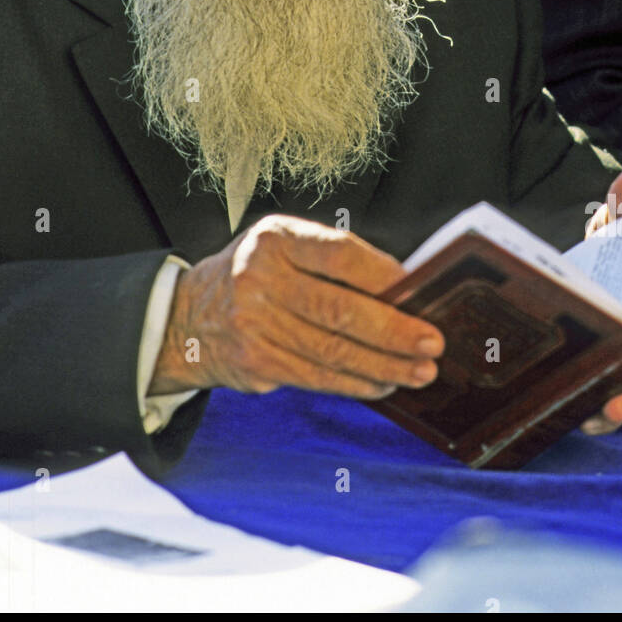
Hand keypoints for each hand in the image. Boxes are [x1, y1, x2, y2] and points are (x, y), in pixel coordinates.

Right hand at [150, 215, 445, 399]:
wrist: (189, 315)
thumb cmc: (255, 274)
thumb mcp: (283, 247)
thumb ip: (332, 261)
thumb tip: (403, 291)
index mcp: (276, 238)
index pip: (340, 254)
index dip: (384, 276)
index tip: (420, 292)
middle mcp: (260, 279)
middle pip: (340, 310)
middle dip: (395, 332)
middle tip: (433, 343)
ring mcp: (255, 325)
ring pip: (333, 351)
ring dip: (384, 365)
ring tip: (420, 372)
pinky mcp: (256, 363)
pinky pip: (318, 377)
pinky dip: (356, 383)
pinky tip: (383, 383)